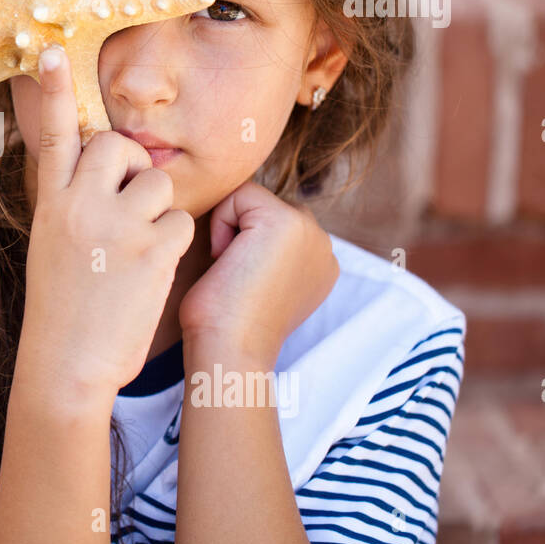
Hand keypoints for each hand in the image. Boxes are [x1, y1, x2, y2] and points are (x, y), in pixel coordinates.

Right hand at [17, 45, 195, 402]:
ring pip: (159, 181)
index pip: (53, 134)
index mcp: (50, 203)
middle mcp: (79, 205)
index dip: (54, 91)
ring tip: (139, 246)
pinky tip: (153, 269)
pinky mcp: (151, 250)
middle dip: (133, 163)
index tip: (50, 50)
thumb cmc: (61, 307)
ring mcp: (115, 226)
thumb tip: (107, 172)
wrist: (64, 363)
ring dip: (159, 209)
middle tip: (130, 196)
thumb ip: (73, 204)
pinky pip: (181, 220)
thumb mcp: (52, 244)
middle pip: (117, 145)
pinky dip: (175, 242)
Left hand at [177, 181, 338, 366]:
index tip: (242, 281)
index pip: (269, 220)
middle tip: (237, 275)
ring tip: (235, 269)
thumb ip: (265, 251)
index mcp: (319, 261)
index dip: (240, 241)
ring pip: (251, 199)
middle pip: (260, 206)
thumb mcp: (258, 279)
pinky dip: (221, 223)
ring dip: (231, 228)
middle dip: (239, 231)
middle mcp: (323, 243)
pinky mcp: (288, 222)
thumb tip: (241, 229)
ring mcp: (312, 231)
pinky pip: (240, 194)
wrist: (229, 348)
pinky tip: (228, 259)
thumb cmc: (226, 323)